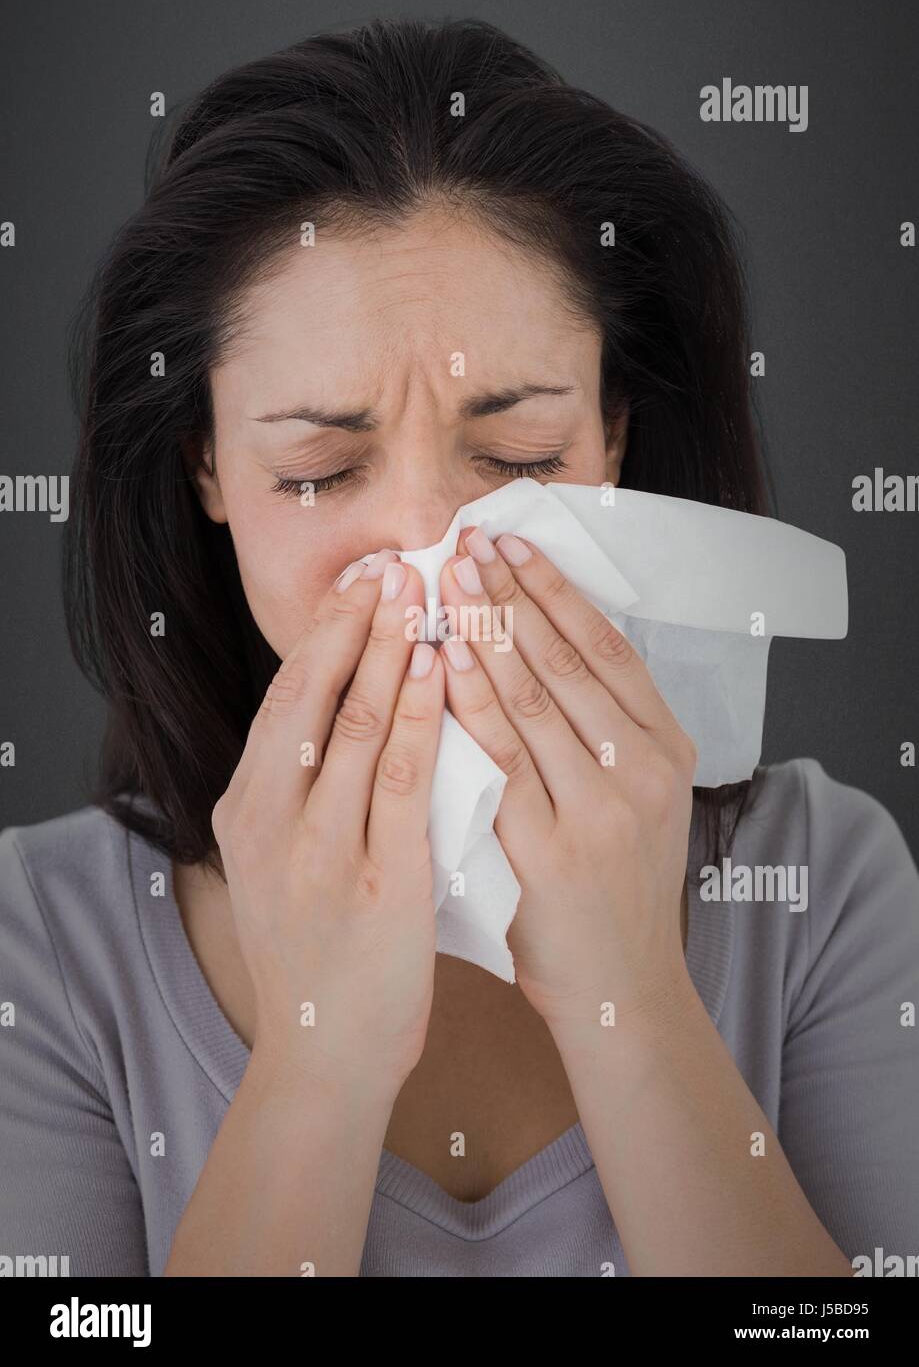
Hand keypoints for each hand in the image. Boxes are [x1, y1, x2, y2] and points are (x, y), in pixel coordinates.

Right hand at [211, 549, 443, 1101]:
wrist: (324, 1052)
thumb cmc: (317, 952)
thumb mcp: (283, 861)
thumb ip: (303, 790)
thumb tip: (341, 707)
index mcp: (246, 808)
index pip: (287, 695)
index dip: (328, 631)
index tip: (362, 579)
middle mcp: (271, 820)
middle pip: (316, 694)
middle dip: (359, 621)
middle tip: (397, 561)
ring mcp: (321, 850)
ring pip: (359, 724)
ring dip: (395, 650)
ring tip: (427, 592)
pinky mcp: (376, 881)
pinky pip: (404, 781)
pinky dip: (424, 717)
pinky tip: (444, 671)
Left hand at [437, 524, 696, 1027]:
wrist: (624, 991)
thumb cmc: (616, 889)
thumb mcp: (636, 800)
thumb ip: (602, 733)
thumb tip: (536, 647)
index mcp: (669, 747)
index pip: (607, 645)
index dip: (555, 588)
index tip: (511, 541)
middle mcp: (645, 769)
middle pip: (569, 659)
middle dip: (512, 592)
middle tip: (465, 541)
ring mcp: (601, 809)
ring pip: (535, 697)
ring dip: (486, 630)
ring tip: (448, 581)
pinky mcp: (552, 848)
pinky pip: (501, 758)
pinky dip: (469, 702)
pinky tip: (441, 660)